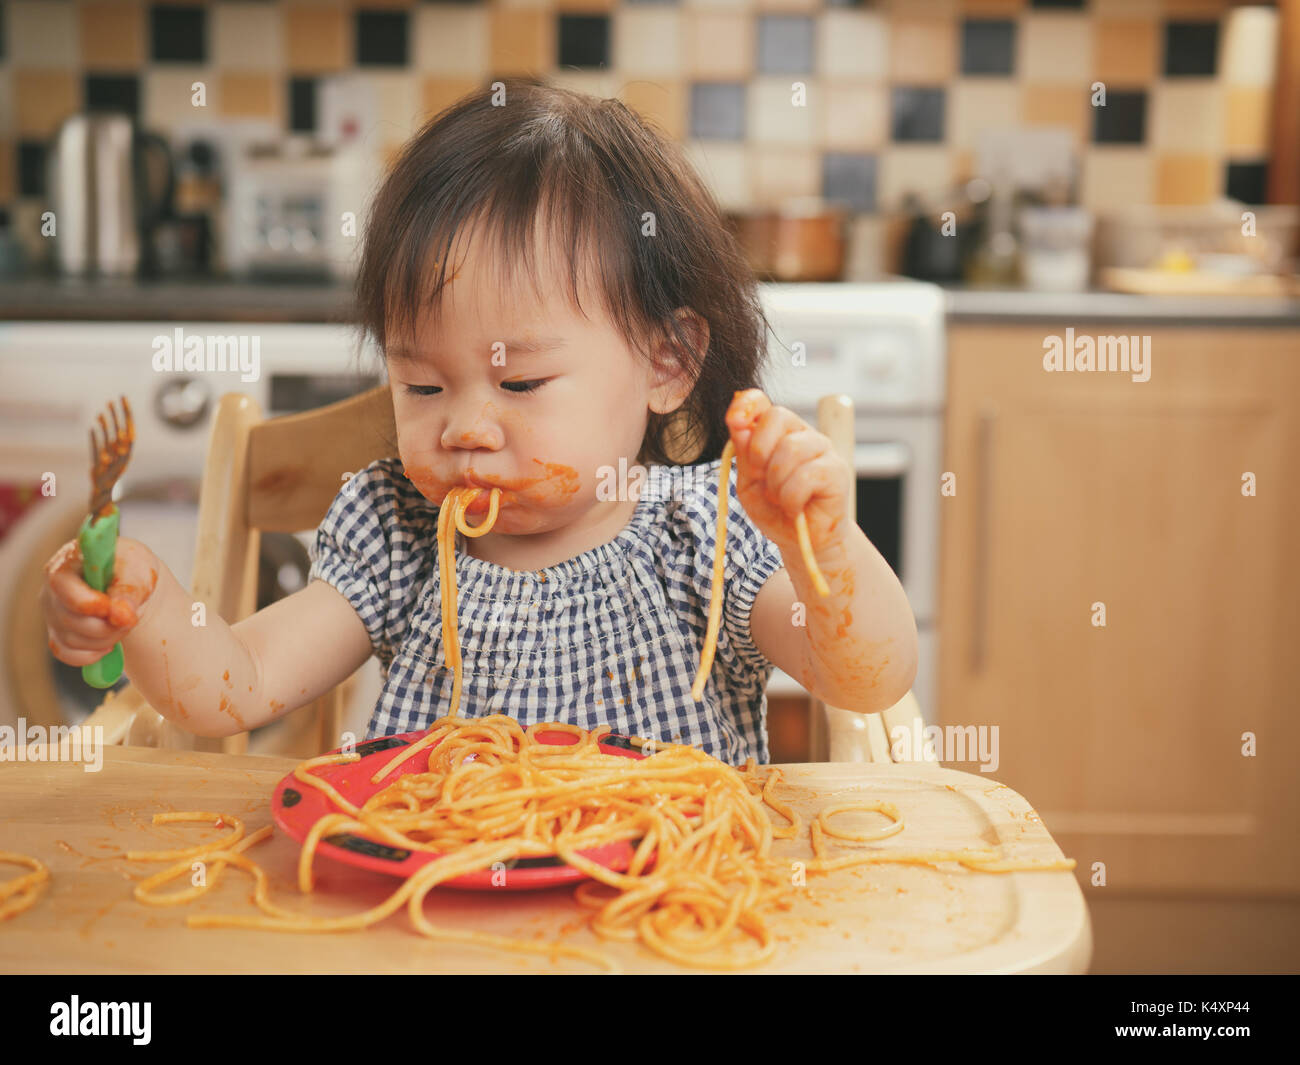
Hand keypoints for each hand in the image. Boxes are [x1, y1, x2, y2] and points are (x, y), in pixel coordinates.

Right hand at [41, 536, 159, 667]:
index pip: (62, 587)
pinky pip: (68, 655)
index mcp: (66, 564)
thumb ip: (130, 589)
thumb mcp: (137, 568)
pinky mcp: (57, 633)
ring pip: (72, 640)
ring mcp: (51, 614)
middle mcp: (51, 590)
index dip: (88, 603)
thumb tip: (122, 616)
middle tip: (132, 619)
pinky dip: (92, 655)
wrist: (129, 581)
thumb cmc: (130, 568)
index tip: (113, 609)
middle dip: (106, 626)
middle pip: (69, 619)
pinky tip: (110, 643)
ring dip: (106, 640)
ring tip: (124, 625)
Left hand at [725, 389, 852, 557]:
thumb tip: (739, 422)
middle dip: (759, 451)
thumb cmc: (776, 511)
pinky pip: (807, 475)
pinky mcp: (837, 470)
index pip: (761, 402)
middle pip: (777, 416)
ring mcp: (822, 449)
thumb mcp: (749, 482)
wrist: (802, 543)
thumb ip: (744, 453)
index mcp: (777, 433)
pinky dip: (791, 498)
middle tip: (761, 479)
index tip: (735, 421)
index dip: (747, 405)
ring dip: (776, 482)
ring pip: (791, 449)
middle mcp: (802, 434)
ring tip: (779, 499)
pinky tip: (794, 508)